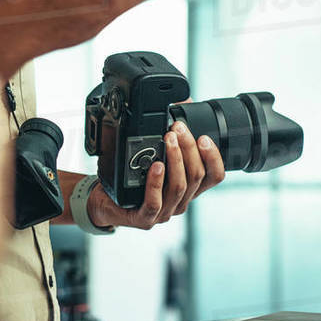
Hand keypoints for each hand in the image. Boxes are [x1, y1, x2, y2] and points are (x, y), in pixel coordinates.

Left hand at [87, 122, 225, 230]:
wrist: (106, 201)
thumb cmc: (133, 179)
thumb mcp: (156, 154)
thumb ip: (173, 135)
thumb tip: (184, 102)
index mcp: (188, 188)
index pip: (215, 176)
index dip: (214, 157)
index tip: (204, 137)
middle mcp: (180, 201)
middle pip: (197, 176)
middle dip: (189, 148)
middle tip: (177, 128)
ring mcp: (164, 212)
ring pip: (180, 186)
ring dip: (176, 159)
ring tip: (167, 139)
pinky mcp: (145, 218)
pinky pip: (155, 202)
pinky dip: (156, 183)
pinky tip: (155, 167)